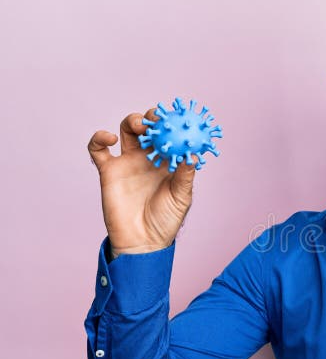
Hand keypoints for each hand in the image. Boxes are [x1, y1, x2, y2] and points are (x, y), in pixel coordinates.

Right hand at [88, 109, 196, 255]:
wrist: (142, 241)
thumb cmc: (166, 221)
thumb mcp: (181, 198)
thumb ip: (185, 176)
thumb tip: (193, 156)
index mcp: (168, 162)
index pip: (170, 135)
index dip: (172, 124)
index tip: (176, 117)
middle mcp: (148, 158)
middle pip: (148, 128)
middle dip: (152, 118)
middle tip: (156, 119)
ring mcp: (128, 162)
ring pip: (126, 131)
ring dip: (131, 121)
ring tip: (139, 126)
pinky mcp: (108, 171)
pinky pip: (98, 149)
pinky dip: (99, 138)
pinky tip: (110, 139)